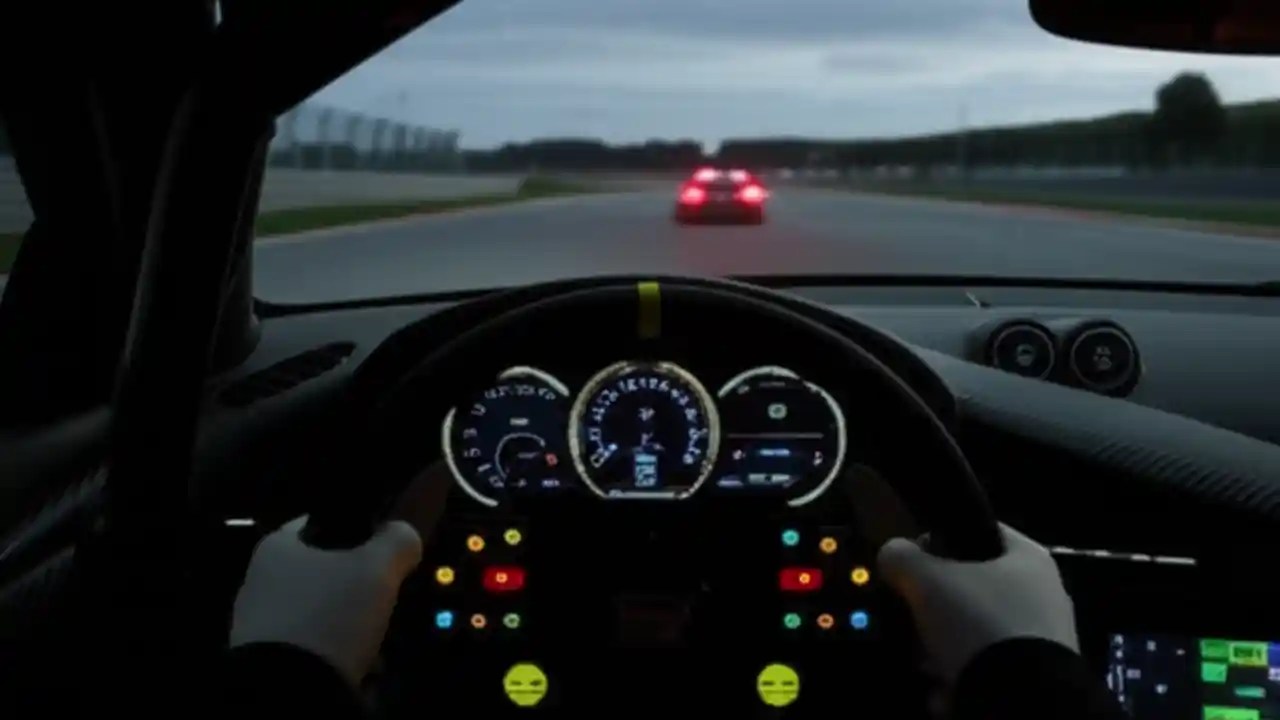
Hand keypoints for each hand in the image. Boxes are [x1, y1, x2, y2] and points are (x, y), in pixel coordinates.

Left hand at [229, 464, 450, 684]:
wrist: (288, 690)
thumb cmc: (329, 614)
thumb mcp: (376, 570)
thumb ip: (396, 542)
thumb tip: (404, 533)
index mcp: (277, 547)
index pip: (322, 523)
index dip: (358, 530)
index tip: (384, 551)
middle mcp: (259, 579)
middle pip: (323, 571)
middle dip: (356, 586)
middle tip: (385, 599)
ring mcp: (258, 622)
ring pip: (319, 611)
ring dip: (347, 622)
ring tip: (375, 637)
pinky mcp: (264, 658)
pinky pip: (310, 644)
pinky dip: (333, 649)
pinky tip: (356, 661)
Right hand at [877, 523, 1078, 683]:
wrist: (1024, 699)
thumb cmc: (979, 622)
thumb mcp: (927, 581)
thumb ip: (902, 558)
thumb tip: (892, 553)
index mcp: (1029, 557)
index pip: (979, 530)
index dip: (940, 538)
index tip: (914, 561)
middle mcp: (1045, 593)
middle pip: (973, 588)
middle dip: (937, 606)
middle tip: (914, 619)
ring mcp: (1044, 637)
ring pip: (977, 631)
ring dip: (945, 646)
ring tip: (927, 661)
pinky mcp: (1040, 676)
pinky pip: (990, 665)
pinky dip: (965, 675)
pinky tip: (948, 687)